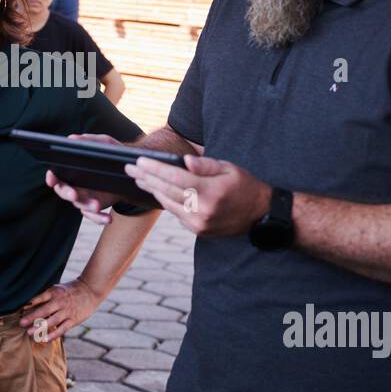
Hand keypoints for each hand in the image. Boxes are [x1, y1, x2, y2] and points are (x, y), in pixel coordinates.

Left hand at [19, 279, 101, 341]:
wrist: (90, 290)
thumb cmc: (70, 290)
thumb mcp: (57, 289)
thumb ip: (44, 297)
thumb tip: (27, 305)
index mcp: (54, 292)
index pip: (40, 298)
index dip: (30, 304)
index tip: (19, 310)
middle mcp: (60, 302)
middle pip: (44, 310)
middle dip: (32, 317)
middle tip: (21, 324)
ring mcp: (67, 311)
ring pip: (52, 321)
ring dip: (41, 327)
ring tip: (30, 333)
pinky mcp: (73, 320)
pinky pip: (62, 329)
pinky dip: (54, 334)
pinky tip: (45, 339)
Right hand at [45, 134, 124, 224]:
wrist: (130, 170)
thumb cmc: (112, 154)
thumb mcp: (105, 144)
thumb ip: (90, 141)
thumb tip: (72, 138)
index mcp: (72, 170)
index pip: (57, 174)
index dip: (52, 177)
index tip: (52, 178)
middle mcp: (74, 185)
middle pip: (64, 191)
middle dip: (67, 193)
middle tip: (74, 194)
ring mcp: (84, 197)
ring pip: (79, 205)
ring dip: (87, 206)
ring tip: (97, 205)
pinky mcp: (95, 207)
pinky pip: (93, 216)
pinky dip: (99, 219)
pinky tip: (108, 219)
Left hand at [127, 153, 270, 237]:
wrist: (260, 214)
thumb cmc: (244, 186)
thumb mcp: (230, 169)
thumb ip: (206, 165)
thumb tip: (184, 161)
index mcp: (210, 190)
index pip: (175, 177)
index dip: (155, 169)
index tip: (139, 161)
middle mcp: (203, 209)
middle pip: (167, 191)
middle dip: (146, 178)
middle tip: (130, 168)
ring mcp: (200, 223)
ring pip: (169, 204)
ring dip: (152, 190)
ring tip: (139, 179)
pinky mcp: (199, 230)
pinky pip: (177, 214)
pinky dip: (166, 202)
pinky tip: (157, 192)